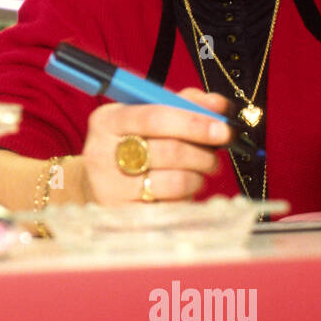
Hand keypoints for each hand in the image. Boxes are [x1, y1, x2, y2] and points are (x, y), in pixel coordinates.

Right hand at [79, 90, 232, 203]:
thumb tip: (219, 105)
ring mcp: (111, 188)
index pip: (155, 116)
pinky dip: (186, 198)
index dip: (195, 122)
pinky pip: (172, 207)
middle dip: (203, 153)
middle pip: (170, 150)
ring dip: (198, 177)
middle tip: (214, 156)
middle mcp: (102, 153)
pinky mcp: (125, 216)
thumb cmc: (129, 147)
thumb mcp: (145, 118)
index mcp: (107, 121)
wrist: (97, 186)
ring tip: (197, 174)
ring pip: (176, 181)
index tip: (223, 129)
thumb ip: (183, 104)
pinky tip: (180, 192)